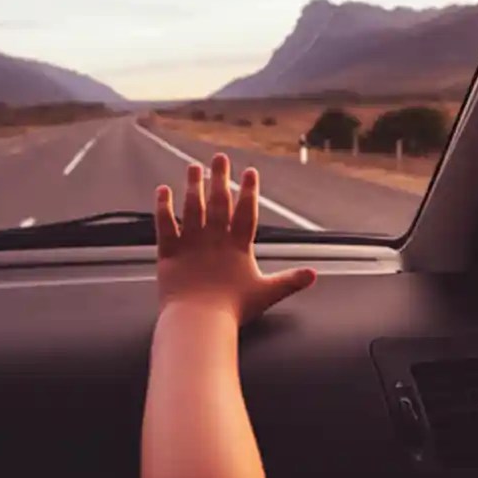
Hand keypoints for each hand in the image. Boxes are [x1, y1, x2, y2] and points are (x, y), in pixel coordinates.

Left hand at [154, 153, 315, 324]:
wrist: (199, 320)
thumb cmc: (233, 309)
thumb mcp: (267, 293)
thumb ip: (290, 281)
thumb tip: (314, 275)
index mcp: (238, 246)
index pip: (246, 212)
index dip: (249, 191)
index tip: (250, 171)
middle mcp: (214, 239)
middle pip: (218, 202)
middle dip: (219, 178)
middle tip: (219, 157)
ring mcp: (191, 243)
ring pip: (192, 207)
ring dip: (193, 185)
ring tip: (194, 167)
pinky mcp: (169, 252)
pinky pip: (165, 224)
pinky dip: (163, 206)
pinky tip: (163, 190)